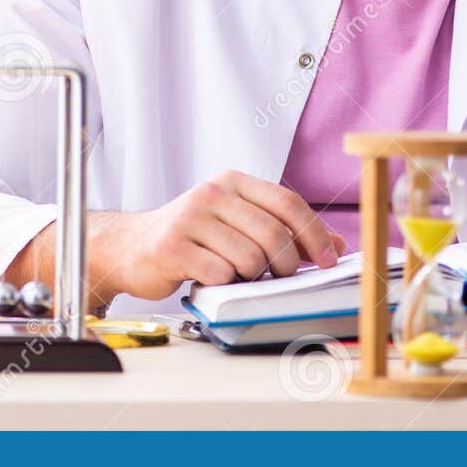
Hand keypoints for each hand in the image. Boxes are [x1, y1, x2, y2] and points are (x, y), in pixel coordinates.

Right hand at [88, 170, 347, 303]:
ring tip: (235, 274)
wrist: (129, 246)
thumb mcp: (237, 224)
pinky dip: (224, 284)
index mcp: (232, 182)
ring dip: (251, 276)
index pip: (287, 202)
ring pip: (249, 257)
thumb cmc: (192, 238)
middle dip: (285, 264)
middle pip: (272, 233)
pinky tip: (211, 278)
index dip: (314, 233)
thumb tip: (337, 247)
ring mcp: (189, 219)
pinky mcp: (172, 247)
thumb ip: (284, 232)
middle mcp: (211, 193)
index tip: (328, 260)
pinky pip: (219, 273)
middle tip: (278, 276)